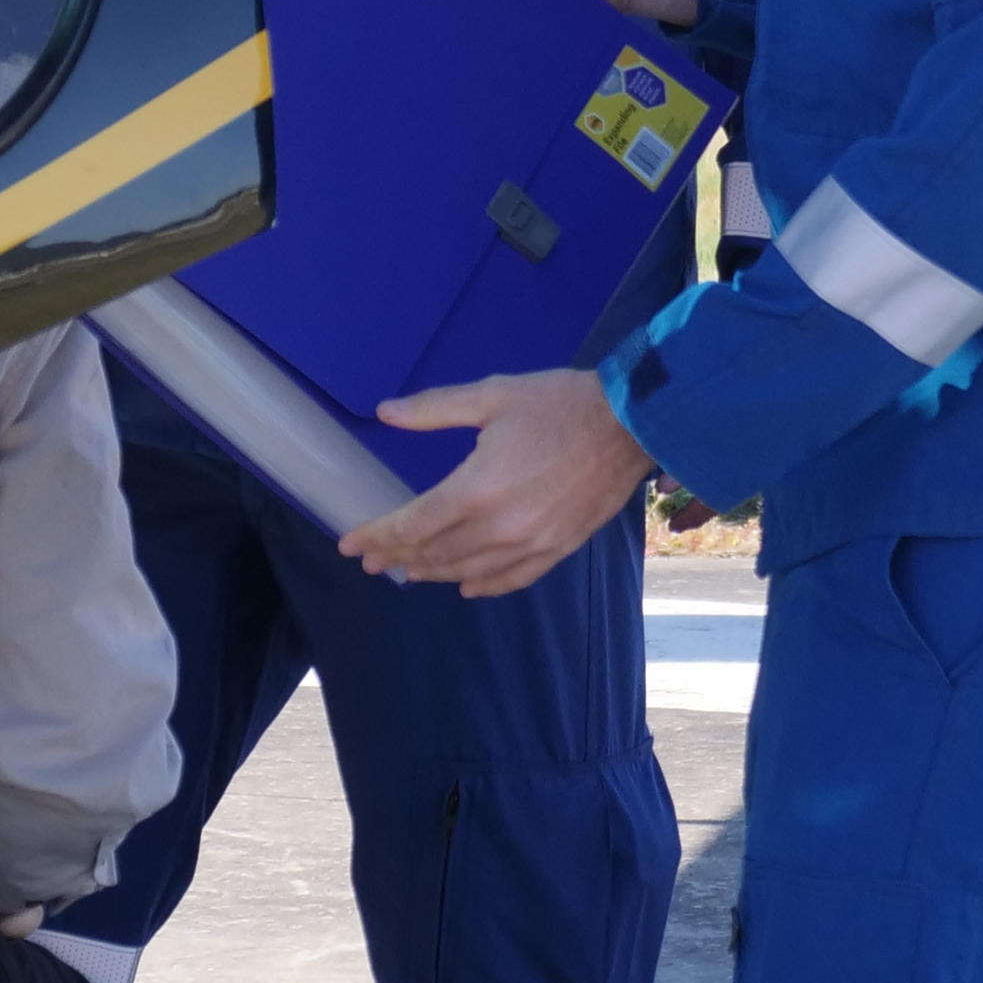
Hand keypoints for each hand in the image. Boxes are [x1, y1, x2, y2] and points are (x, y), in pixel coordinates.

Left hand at [342, 371, 651, 597]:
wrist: (632, 423)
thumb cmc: (560, 403)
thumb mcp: (493, 395)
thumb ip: (435, 409)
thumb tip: (385, 412)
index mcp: (477, 489)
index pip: (413, 524)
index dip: (377, 535)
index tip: (350, 544)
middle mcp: (500, 527)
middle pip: (435, 554)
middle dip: (396, 557)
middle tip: (370, 559)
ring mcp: (531, 544)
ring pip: (468, 571)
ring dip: (432, 573)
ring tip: (406, 571)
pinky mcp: (558, 549)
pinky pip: (512, 579)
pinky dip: (483, 586)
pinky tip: (466, 586)